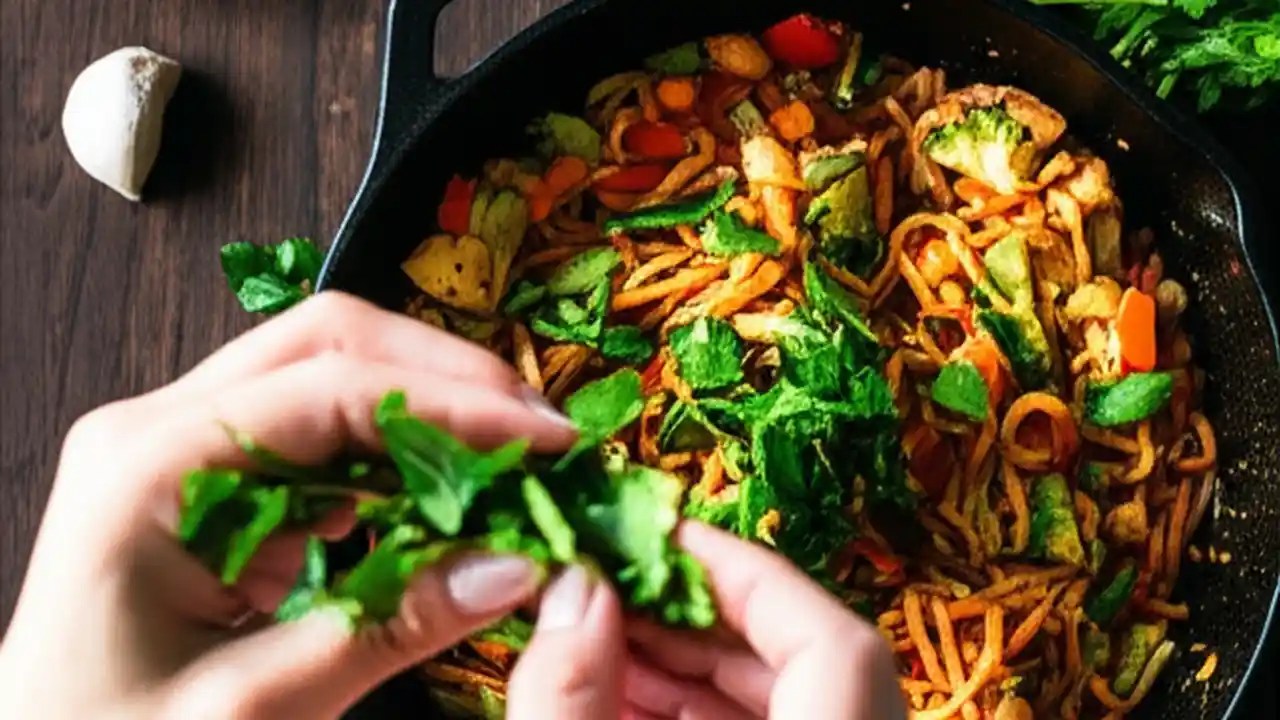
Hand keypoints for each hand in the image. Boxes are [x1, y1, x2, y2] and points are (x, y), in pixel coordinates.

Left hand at [0, 292, 576, 718]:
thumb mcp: (248, 707)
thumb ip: (386, 627)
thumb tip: (514, 562)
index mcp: (150, 465)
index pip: (333, 388)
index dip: (457, 405)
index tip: (547, 441)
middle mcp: (163, 427)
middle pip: (330, 343)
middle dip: (449, 378)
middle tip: (539, 436)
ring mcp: (188, 445)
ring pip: (335, 374)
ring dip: (432, 408)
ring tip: (512, 461)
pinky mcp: (216, 479)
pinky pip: (324, 432)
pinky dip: (400, 452)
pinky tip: (448, 491)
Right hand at [506, 522, 905, 719]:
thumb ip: (567, 700)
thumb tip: (575, 587)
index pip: (836, 646)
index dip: (744, 575)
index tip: (656, 535)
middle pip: (811, 664)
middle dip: (701, 617)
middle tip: (611, 582)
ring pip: (793, 705)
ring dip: (696, 669)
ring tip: (601, 640)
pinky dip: (705, 717)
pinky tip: (622, 702)